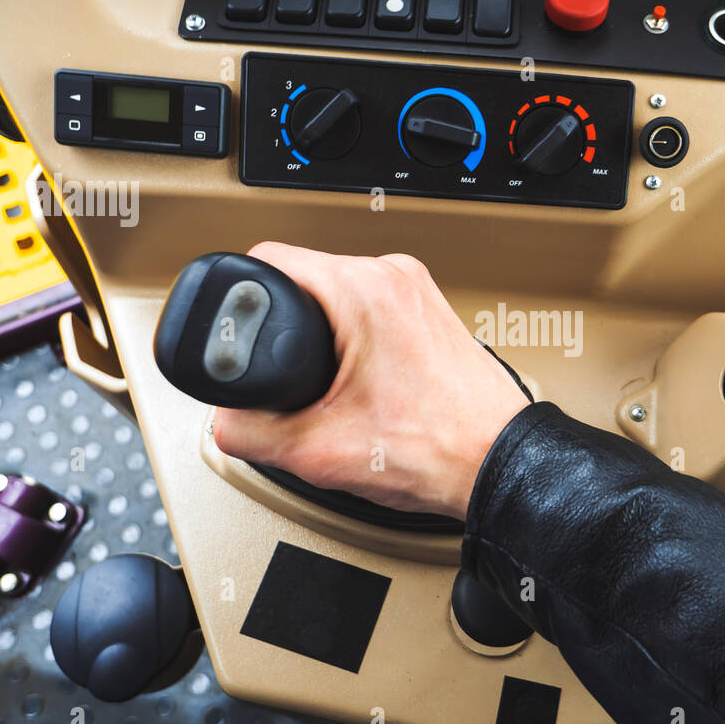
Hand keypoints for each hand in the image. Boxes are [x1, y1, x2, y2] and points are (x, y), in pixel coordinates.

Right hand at [211, 242, 529, 519]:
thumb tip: (226, 420)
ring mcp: (419, 293)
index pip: (270, 257)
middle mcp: (396, 277)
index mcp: (365, 289)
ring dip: (326, 337)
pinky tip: (363, 383)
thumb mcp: (315, 451)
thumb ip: (247, 431)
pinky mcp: (432, 314)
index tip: (238, 325)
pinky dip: (358, 345)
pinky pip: (374, 313)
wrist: (498, 466)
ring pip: (342, 298)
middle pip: (306, 279)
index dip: (240, 294)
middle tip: (295, 376)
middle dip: (287, 328)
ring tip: (333, 385)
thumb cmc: (437, 450)